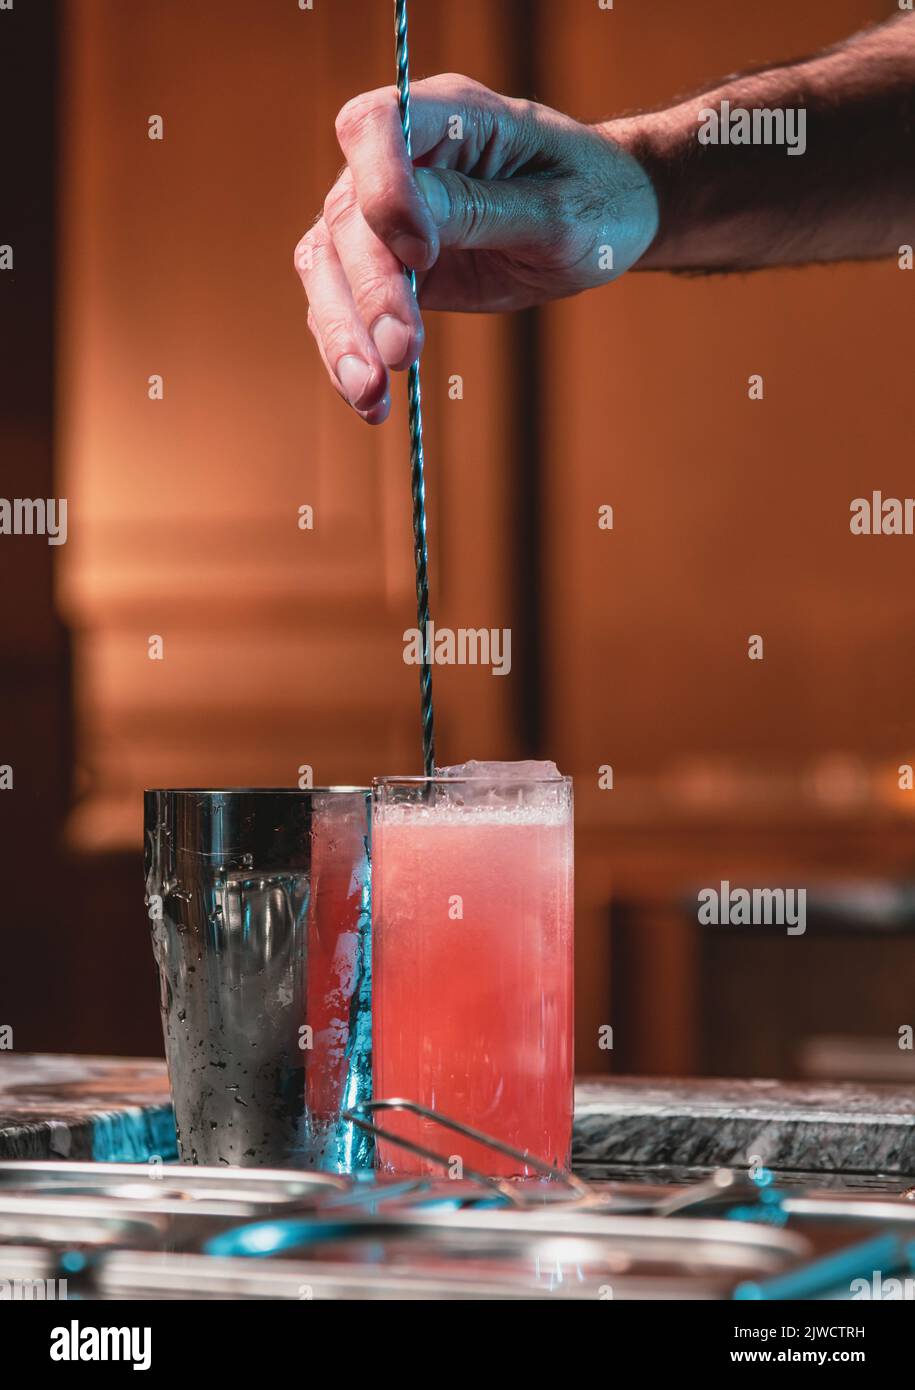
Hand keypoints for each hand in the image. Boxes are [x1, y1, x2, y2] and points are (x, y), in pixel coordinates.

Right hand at [294, 74, 657, 423]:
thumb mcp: (560, 210)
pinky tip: (371, 403)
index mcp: (448, 117)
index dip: (382, 189)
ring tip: (371, 394)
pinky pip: (344, 308)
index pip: (374, 127)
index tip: (423, 254)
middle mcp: (399, 160)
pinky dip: (349, 356)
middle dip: (369, 291)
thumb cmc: (594, 198)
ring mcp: (382, 215)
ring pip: (326, 267)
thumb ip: (482, 211)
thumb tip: (408, 225)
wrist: (606, 219)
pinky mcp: (383, 269)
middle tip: (401, 354)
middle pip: (345, 215)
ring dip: (342, 334)